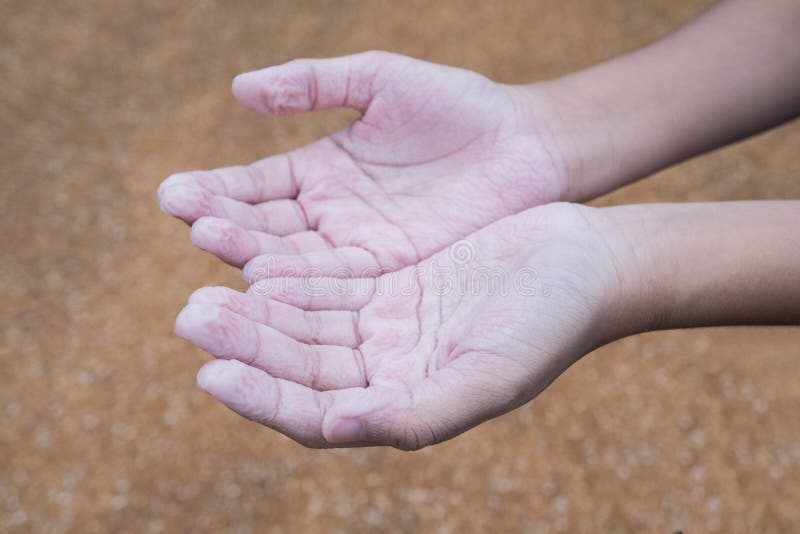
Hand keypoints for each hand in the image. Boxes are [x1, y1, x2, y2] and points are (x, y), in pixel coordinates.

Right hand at [158, 51, 570, 274]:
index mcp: (318, 172)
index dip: (215, 191)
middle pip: (263, 229)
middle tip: (190, 225)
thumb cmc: (459, 106)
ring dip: (253, 260)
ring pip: (294, 262)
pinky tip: (269, 285)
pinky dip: (303, 287)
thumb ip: (313, 84)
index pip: (253, 187)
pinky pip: (339, 285)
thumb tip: (238, 89)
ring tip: (214, 254)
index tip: (174, 193)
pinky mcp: (392, 277)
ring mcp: (358, 252)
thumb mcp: (381, 80)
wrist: (527, 146)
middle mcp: (328, 219)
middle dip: (225, 227)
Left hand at [174, 203, 639, 448]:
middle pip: (299, 365)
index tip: (212, 375)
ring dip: (256, 309)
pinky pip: (331, 282)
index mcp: (405, 406)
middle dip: (246, 344)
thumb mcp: (489, 376)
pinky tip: (257, 262)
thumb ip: (415, 414)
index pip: (316, 415)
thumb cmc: (551, 325)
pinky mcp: (394, 285)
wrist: (587, 264)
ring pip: (306, 322)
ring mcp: (389, 327)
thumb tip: (333, 428)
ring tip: (203, 288)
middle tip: (191, 315)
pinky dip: (293, 276)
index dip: (263, 400)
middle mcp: (388, 372)